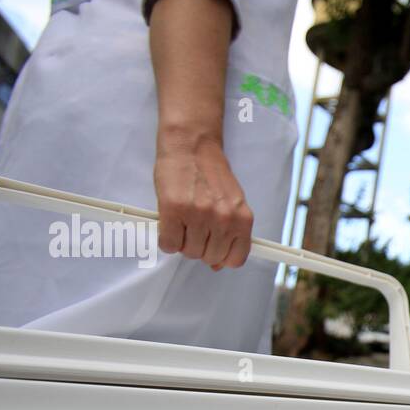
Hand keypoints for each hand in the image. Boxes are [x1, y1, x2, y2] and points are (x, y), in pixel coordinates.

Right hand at [153, 130, 253, 269]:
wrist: (191, 145)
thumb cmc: (210, 173)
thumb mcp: (231, 203)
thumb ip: (230, 232)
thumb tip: (219, 264)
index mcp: (242, 219)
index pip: (236, 259)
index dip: (222, 257)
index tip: (214, 249)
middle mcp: (223, 219)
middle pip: (210, 258)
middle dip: (200, 248)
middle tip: (194, 228)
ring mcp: (199, 215)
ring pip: (189, 252)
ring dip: (183, 242)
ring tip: (183, 221)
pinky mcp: (175, 210)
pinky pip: (169, 244)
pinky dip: (167, 239)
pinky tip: (170, 223)